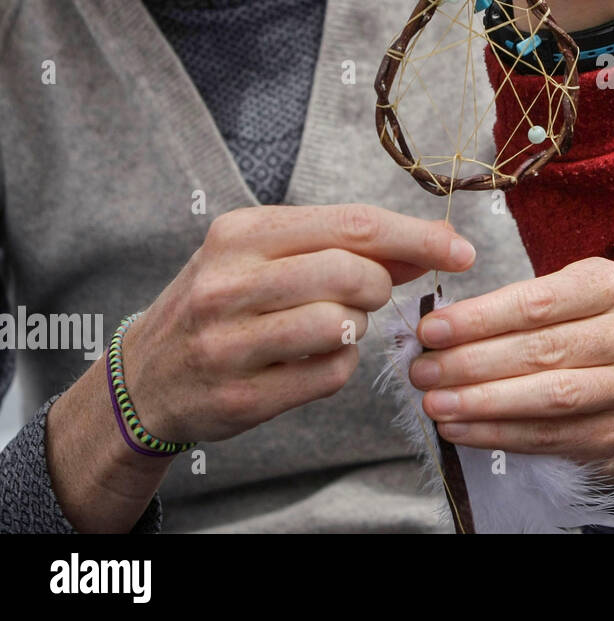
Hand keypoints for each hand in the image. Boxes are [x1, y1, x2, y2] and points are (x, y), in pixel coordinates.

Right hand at [122, 204, 476, 442]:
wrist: (146, 376)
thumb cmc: (227, 302)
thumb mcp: (270, 256)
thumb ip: (349, 246)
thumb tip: (437, 244)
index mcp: (242, 234)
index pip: (353, 224)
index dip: (418, 237)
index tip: (461, 251)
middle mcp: (229, 283)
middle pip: (352, 273)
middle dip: (379, 286)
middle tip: (365, 294)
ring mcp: (229, 343)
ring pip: (343, 326)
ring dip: (355, 327)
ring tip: (329, 325)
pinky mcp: (241, 396)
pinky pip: (330, 375)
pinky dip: (339, 367)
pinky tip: (310, 360)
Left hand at [408, 256, 613, 484]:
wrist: (607, 382)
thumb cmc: (563, 329)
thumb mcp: (548, 300)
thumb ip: (501, 311)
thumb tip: (433, 332)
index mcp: (613, 285)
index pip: (540, 302)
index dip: (481, 318)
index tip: (431, 330)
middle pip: (543, 349)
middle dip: (473, 362)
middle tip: (423, 370)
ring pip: (549, 396)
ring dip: (482, 402)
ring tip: (435, 402)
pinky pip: (548, 436)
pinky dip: (497, 434)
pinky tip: (458, 429)